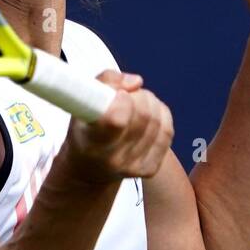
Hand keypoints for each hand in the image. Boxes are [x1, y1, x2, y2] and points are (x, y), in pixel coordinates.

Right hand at [61, 71, 172, 185]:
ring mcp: (133, 167)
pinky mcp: (150, 169)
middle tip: (126, 96)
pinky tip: (147, 116)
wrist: (90, 167)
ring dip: (149, 103)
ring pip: (157, 120)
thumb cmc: (85, 128)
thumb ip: (106, 81)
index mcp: (91, 143)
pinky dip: (160, 116)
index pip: (117, 120)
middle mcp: (113, 159)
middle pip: (144, 115)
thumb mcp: (82, 100)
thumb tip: (136, 82)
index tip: (116, 94)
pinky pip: (167, 131)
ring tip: (134, 105)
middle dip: (138, 96)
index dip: (122, 99)